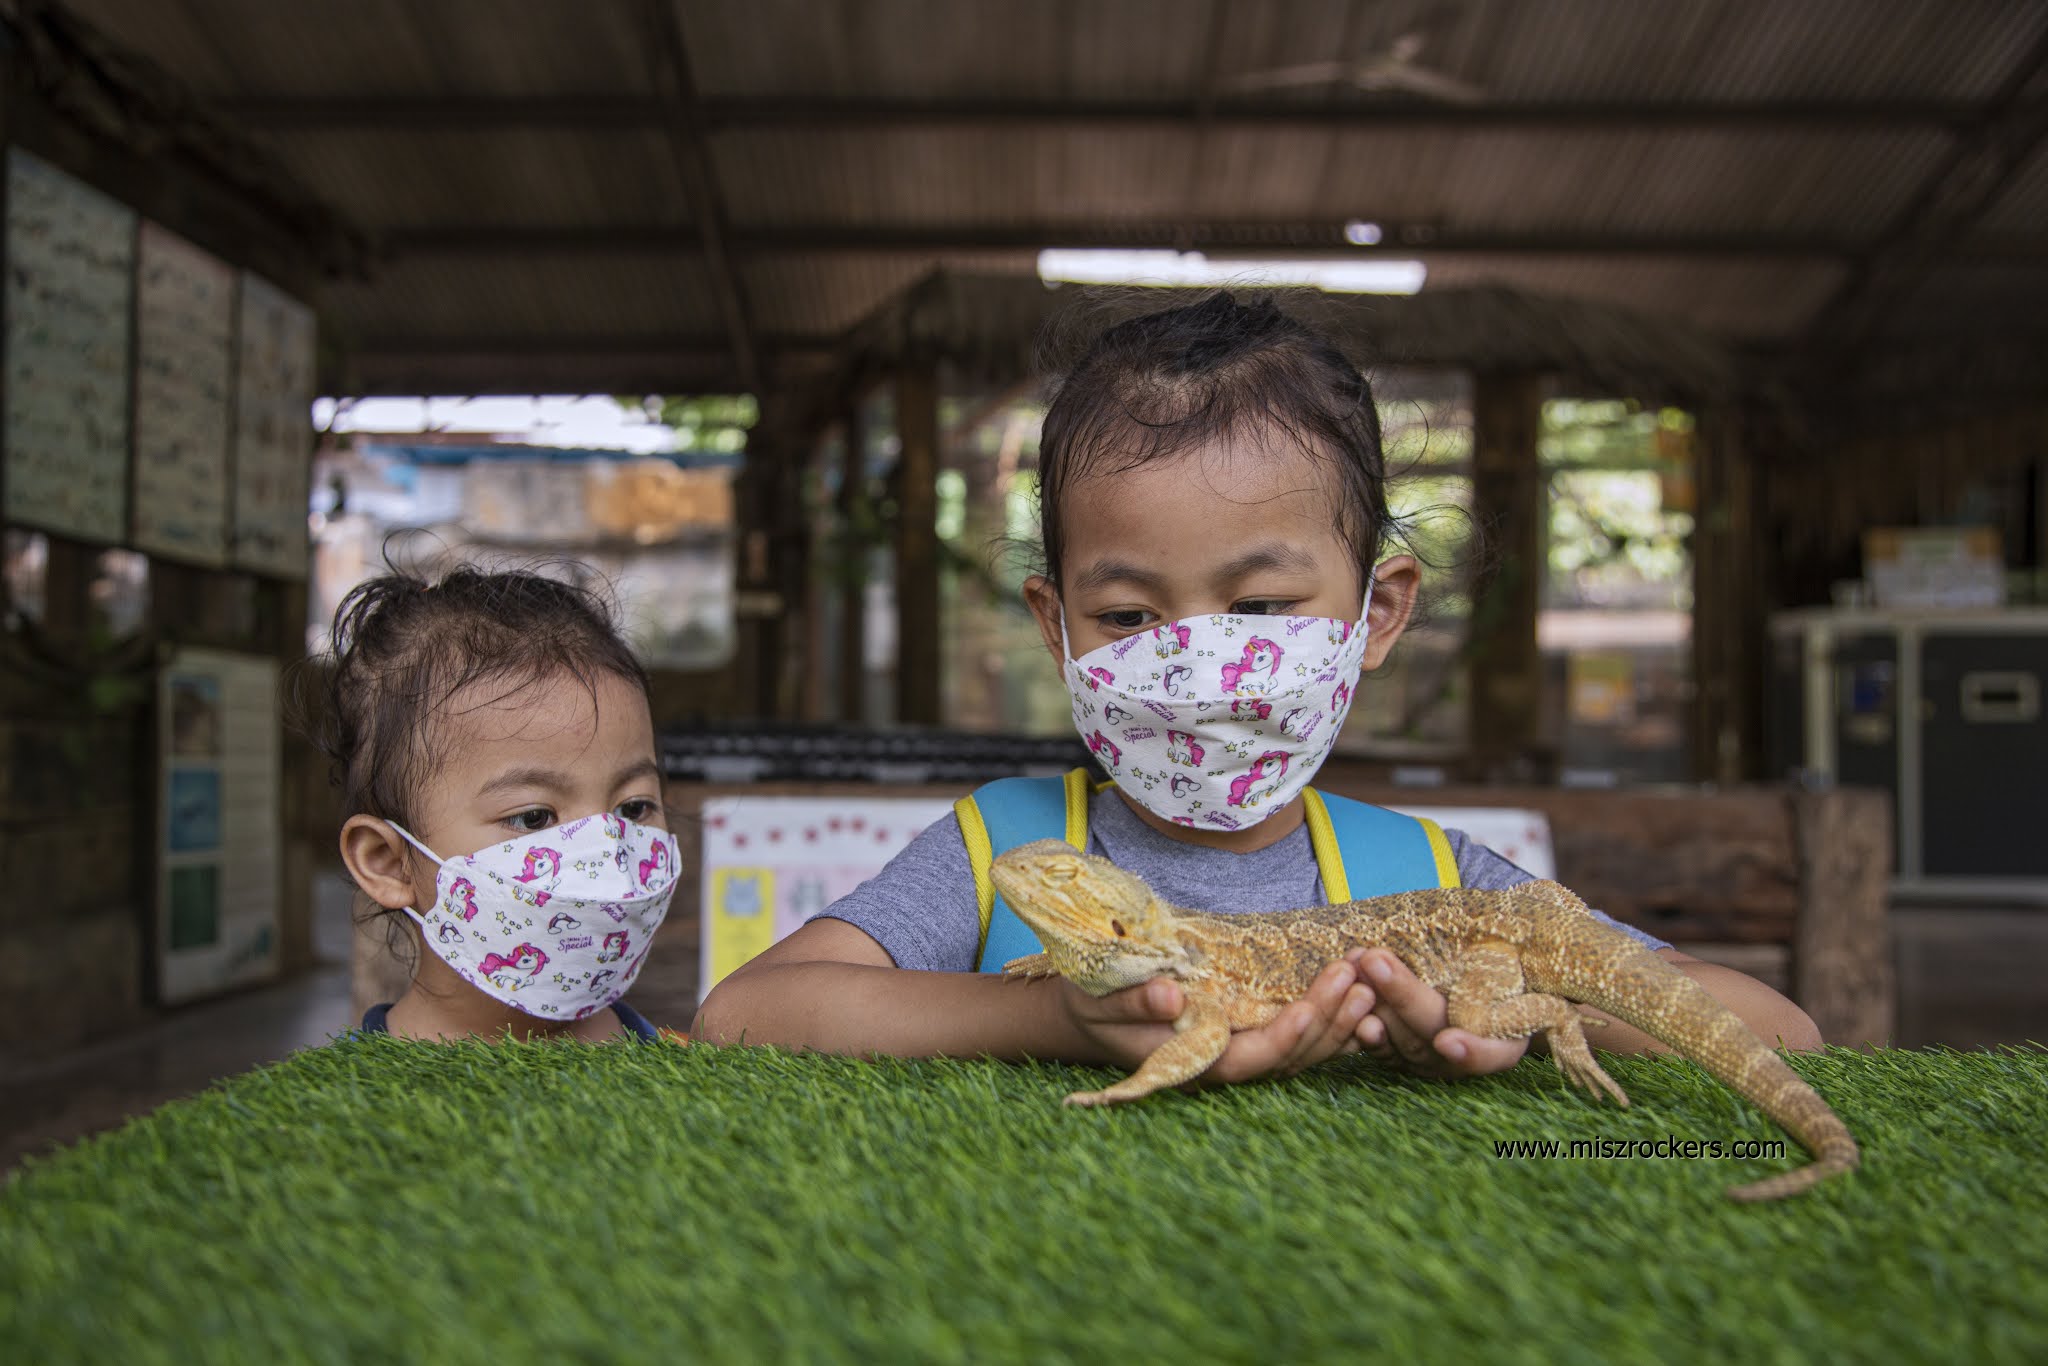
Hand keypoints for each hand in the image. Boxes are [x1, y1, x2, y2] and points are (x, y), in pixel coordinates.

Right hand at [1058, 959, 1374, 1084]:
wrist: (1087, 1014)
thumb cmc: (1091, 1005)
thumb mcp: (1099, 999)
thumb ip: (1133, 1002)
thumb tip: (1171, 999)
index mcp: (1191, 1064)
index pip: (1252, 1059)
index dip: (1286, 1035)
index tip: (1313, 1002)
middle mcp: (1223, 1066)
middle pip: (1289, 1055)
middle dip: (1326, 1017)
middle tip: (1358, 975)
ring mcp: (1238, 1053)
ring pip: (1302, 1049)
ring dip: (1338, 1018)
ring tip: (1370, 979)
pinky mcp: (1247, 1035)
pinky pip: (1298, 1037)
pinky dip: (1331, 1020)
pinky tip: (1361, 996)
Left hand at [1346, 949, 1527, 1077]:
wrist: (1475, 990)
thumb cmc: (1497, 972)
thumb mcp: (1506, 964)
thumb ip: (1495, 959)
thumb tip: (1493, 927)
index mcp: (1503, 1043)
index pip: (1490, 1056)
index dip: (1471, 1052)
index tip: (1447, 1041)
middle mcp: (1462, 1060)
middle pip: (1430, 1037)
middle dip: (1401, 997)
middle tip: (1375, 959)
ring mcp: (1426, 1062)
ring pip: (1397, 1041)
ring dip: (1373, 1001)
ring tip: (1356, 961)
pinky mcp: (1395, 1056)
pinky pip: (1375, 1044)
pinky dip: (1356, 1018)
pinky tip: (1342, 992)